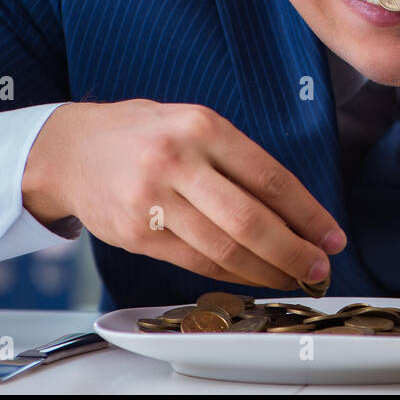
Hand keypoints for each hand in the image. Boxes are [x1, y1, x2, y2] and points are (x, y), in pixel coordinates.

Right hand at [22, 100, 346, 289]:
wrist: (69, 149)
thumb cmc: (143, 135)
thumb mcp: (193, 122)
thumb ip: (237, 158)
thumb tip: (295, 209)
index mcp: (203, 126)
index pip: (268, 178)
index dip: (307, 213)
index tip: (331, 235)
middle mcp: (178, 160)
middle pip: (249, 219)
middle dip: (292, 250)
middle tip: (317, 267)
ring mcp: (152, 199)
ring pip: (223, 247)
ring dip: (265, 270)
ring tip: (291, 276)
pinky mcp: (135, 233)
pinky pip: (195, 261)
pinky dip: (230, 273)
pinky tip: (252, 276)